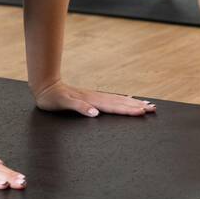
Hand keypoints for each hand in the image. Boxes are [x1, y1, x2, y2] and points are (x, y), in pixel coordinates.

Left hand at [33, 79, 155, 116]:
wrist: (45, 85)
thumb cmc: (52, 98)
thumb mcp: (63, 103)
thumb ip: (79, 107)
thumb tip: (95, 113)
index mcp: (92, 101)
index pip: (114, 107)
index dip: (129, 110)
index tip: (143, 112)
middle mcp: (96, 98)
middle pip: (121, 103)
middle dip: (137, 106)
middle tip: (153, 109)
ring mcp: (95, 97)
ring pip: (118, 100)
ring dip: (133, 103)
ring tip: (147, 105)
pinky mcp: (91, 97)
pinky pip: (111, 100)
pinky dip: (122, 101)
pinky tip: (128, 100)